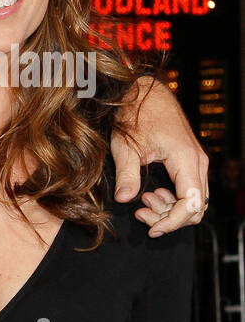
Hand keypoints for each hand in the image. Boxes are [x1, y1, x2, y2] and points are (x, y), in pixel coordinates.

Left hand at [111, 77, 207, 236]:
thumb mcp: (125, 146)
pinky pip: (189, 188)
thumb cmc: (135, 115)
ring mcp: (195, 161)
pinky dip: (172, 198)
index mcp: (186, 159)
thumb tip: (125, 199)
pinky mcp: (188, 160)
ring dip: (170, 209)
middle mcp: (197, 161)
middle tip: (141, 214)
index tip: (152, 229)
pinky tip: (150, 194)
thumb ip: (127, 174)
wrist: (143, 93)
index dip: (173, 222)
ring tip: (142, 203)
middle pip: (197, 206)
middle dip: (171, 218)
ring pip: (194, 199)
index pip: (191, 203)